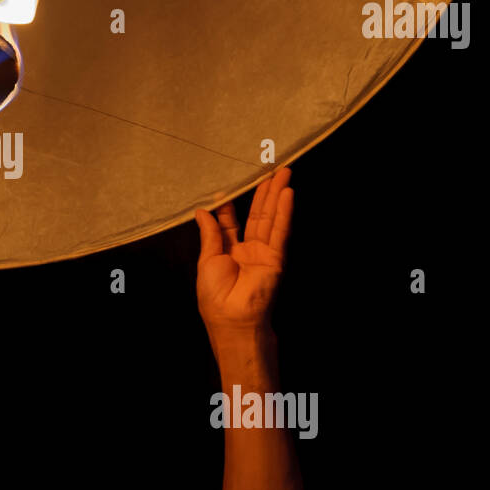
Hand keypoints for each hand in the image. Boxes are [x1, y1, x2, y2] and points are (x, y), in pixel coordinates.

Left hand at [194, 167, 292, 334]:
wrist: (232, 320)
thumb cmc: (215, 295)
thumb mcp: (207, 260)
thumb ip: (210, 234)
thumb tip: (202, 211)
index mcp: (227, 251)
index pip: (232, 220)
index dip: (232, 202)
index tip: (233, 182)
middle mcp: (247, 249)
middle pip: (256, 215)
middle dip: (262, 192)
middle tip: (269, 169)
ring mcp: (264, 253)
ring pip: (270, 218)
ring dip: (277, 195)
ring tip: (283, 172)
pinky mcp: (276, 258)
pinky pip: (280, 232)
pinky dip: (284, 212)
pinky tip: (287, 194)